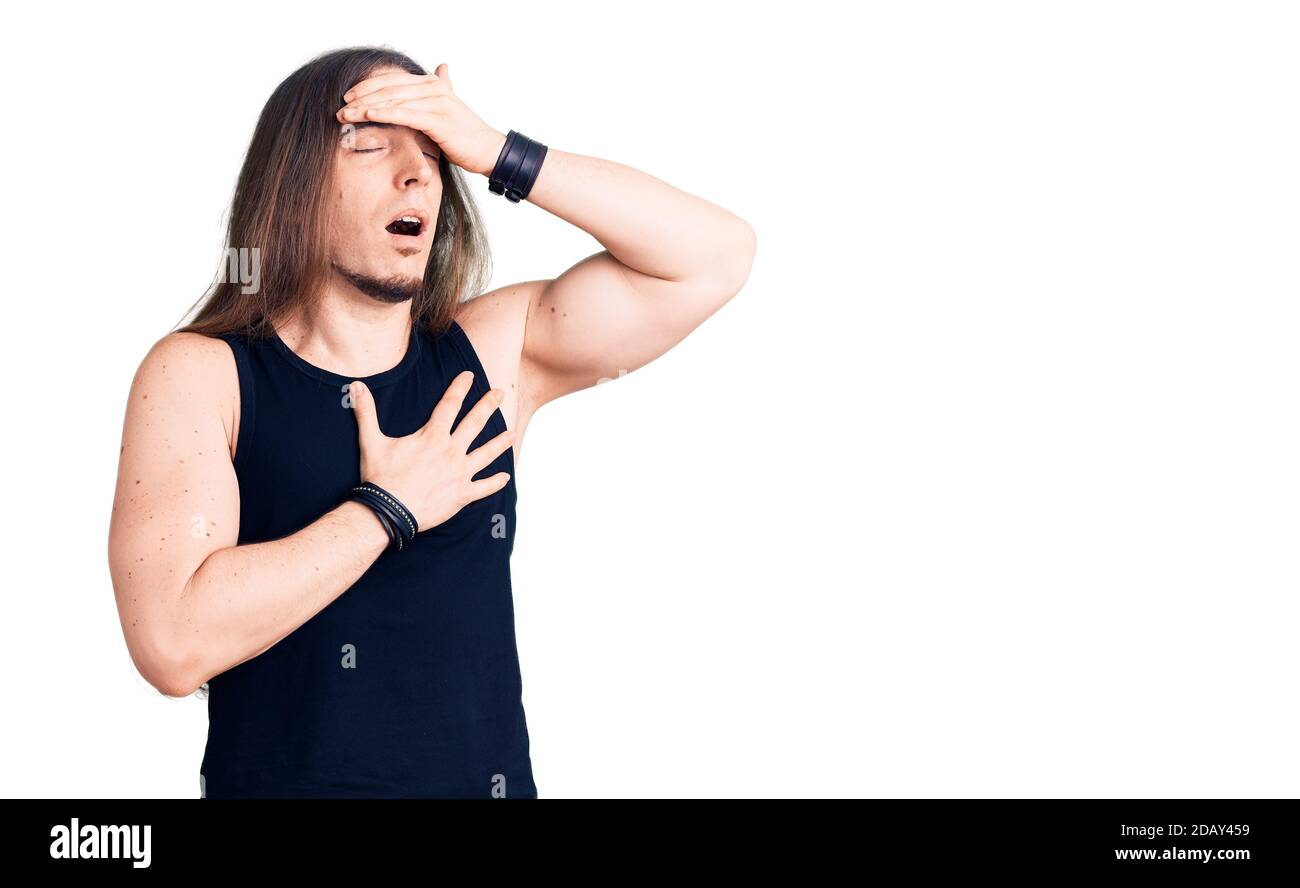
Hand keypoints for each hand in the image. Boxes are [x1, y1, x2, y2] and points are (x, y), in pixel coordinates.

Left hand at [336, 64, 506, 175]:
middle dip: (361, 98)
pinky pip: (407, 114)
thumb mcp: (451, 105)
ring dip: (367, 107)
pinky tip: (369, 115)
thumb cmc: (466, 133)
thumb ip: (443, 85)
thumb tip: (442, 67)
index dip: (367, 87)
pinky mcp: (439, 120)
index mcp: (431, 84)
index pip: (391, 80)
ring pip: (394, 100)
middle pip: (388, 88)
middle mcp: (433, 88)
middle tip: (340, 107)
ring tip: (346, 114)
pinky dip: (386, 113)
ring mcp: (437, 102)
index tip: (347, 97)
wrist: (489, 150)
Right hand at [349, 371, 511, 530]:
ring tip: (511, 434)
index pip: (449, 404)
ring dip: (500, 443)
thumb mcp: (371, 441)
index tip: (470, 375)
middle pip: (474, 423)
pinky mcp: (462, 495)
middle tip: (500, 393)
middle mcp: (451, 451)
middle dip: (488, 405)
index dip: (460, 388)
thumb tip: (355, 386)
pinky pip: (484, 488)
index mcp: (432, 436)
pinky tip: (505, 477)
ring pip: (486, 454)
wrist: (388, 511)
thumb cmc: (380, 476)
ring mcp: (459, 473)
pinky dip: (495, 482)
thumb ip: (366, 412)